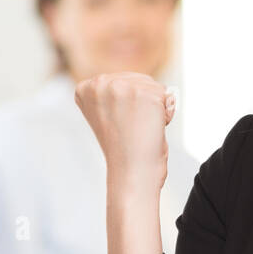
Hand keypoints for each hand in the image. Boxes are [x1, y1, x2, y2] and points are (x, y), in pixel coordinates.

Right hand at [73, 72, 173, 188]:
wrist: (131, 173)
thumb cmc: (124, 149)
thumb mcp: (108, 114)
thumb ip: (114, 93)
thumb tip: (166, 89)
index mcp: (85, 88)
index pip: (121, 80)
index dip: (127, 104)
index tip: (118, 123)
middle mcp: (100, 83)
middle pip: (139, 80)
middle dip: (144, 103)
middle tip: (132, 128)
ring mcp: (122, 87)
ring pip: (154, 87)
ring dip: (155, 108)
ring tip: (140, 129)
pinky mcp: (145, 94)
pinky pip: (167, 96)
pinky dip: (166, 114)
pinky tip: (152, 129)